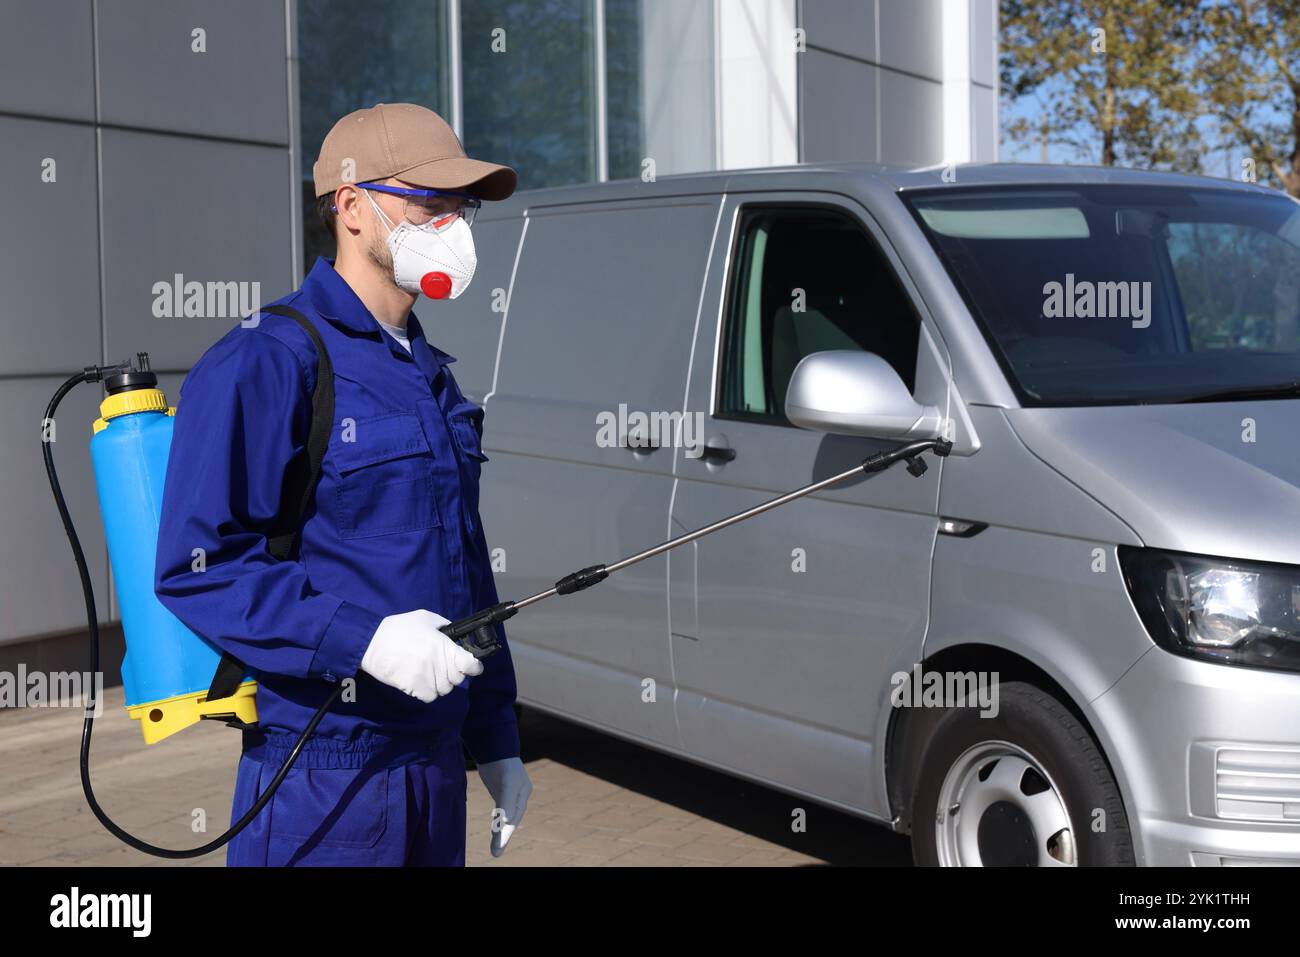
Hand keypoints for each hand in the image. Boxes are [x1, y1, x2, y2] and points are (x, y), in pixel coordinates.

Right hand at [361, 609, 483, 702]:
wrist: (372, 643)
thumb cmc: (398, 628)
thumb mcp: (425, 618)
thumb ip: (444, 626)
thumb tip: (454, 635)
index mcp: (444, 646)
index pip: (471, 665)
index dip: (473, 666)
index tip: (471, 665)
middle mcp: (439, 664)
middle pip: (458, 679)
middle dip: (452, 673)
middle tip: (440, 665)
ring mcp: (427, 678)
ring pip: (444, 689)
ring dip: (439, 683)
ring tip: (427, 672)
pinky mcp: (414, 688)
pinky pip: (430, 697)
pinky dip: (427, 691)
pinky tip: (419, 680)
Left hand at [478, 756, 531, 856]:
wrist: (495, 742)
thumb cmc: (501, 761)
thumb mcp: (506, 783)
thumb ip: (507, 802)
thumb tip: (506, 822)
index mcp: (521, 792)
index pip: (513, 817)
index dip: (504, 833)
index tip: (496, 850)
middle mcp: (519, 793)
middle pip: (511, 818)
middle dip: (503, 835)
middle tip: (496, 853)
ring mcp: (511, 790)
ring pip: (506, 815)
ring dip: (501, 830)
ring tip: (496, 848)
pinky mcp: (502, 788)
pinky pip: (501, 808)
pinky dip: (498, 819)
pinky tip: (496, 826)